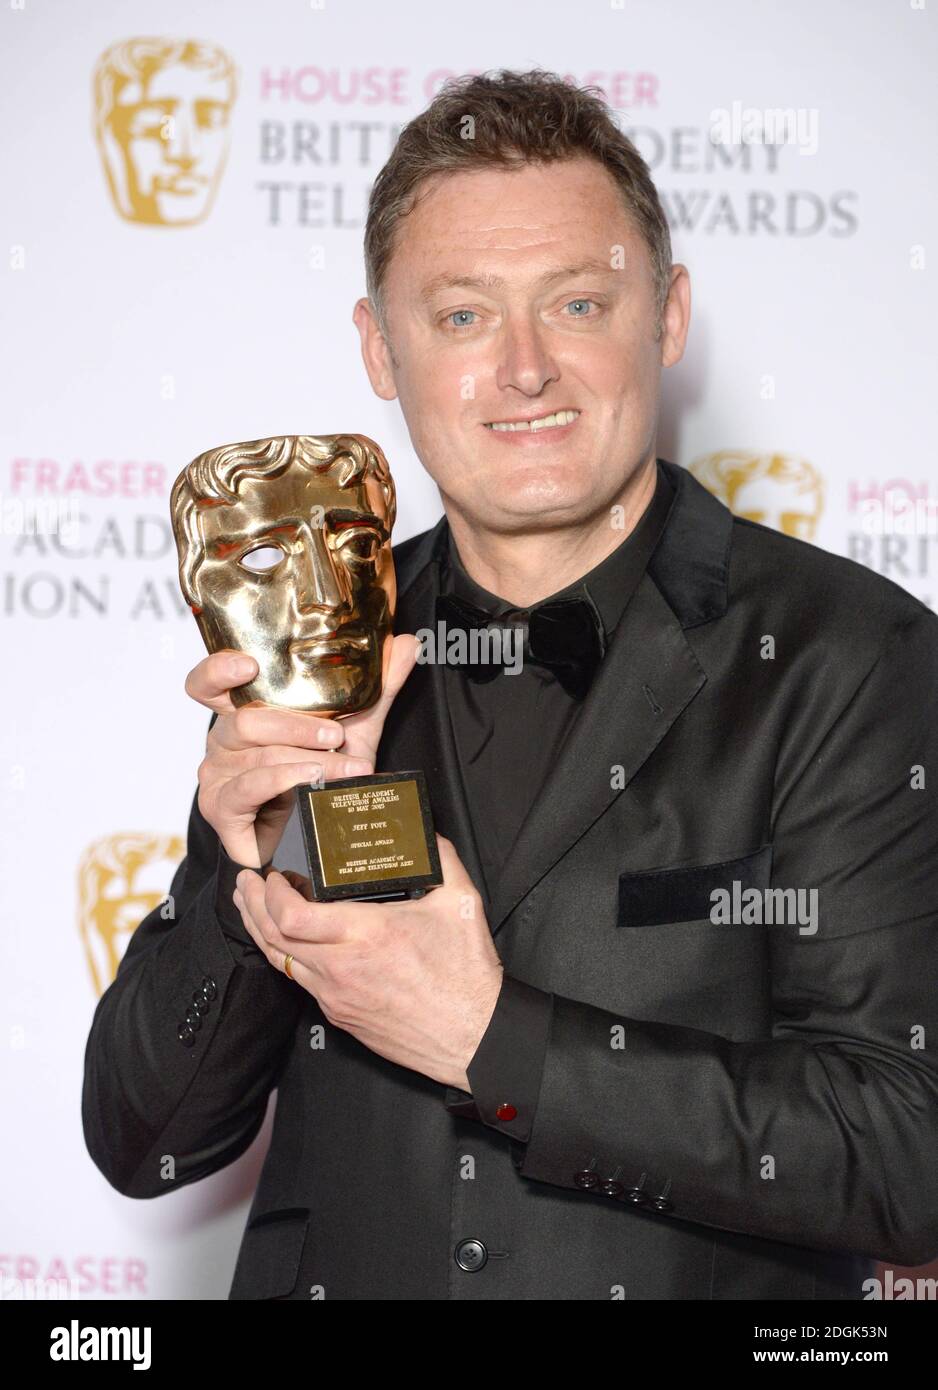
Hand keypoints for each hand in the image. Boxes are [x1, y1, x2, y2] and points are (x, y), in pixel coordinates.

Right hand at [185, 632, 418, 866]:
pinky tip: (307, 785)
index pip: (207, 684)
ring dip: (308, 762)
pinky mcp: (221, 809)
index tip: (250, 665)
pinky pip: (248, 791)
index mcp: (241, 712)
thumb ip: (377, 686)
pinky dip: (283, 784)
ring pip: (258, 759)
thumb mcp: (354, 726)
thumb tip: (408, 643)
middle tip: (338, 737)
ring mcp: (216, 776)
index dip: (218, 670)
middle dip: (298, 728)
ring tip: (345, 768)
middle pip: (246, 722)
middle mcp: (221, 740)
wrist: (312, 827)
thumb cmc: (319, 770)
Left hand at [232, 837, 503, 1090]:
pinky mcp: (339, 1013)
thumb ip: (441, 858)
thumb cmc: (466, 976)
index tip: (271, 873)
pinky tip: (285, 940)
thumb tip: (424, 832)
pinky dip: (282, 954)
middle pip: (271, 937)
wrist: (472, 1036)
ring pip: (278, 961)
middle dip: (251, 904)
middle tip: (246, 880)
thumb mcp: (461, 902)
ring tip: (251, 905)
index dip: (270, 893)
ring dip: (259, 930)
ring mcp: (336, 995)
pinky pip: (298, 980)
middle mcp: (343, 968)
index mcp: (368, 935)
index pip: (292, 917)